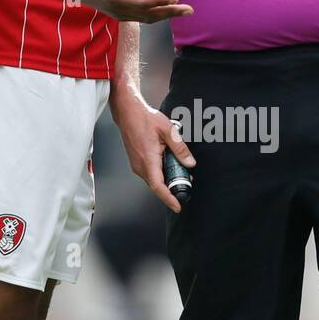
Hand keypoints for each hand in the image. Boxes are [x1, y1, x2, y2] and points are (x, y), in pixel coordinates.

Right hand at [66, 0, 192, 23]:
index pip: (142, 2)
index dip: (159, 1)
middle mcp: (119, 9)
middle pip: (149, 14)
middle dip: (170, 12)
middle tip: (190, 10)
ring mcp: (120, 14)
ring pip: (148, 18)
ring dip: (167, 15)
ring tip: (185, 11)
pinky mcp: (121, 14)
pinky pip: (143, 18)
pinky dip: (157, 16)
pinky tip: (168, 11)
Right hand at [111, 87, 195, 212]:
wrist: (128, 113)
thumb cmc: (145, 118)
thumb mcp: (168, 130)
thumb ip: (180, 148)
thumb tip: (190, 163)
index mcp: (148, 159)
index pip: (158, 186)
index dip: (168, 198)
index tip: (177, 206)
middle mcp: (140, 165)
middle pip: (157, 186)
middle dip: (172, 190)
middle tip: (187, 184)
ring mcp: (137, 165)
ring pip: (154, 180)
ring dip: (167, 181)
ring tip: (181, 174)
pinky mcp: (137, 162)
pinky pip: (150, 174)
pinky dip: (161, 174)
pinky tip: (170, 166)